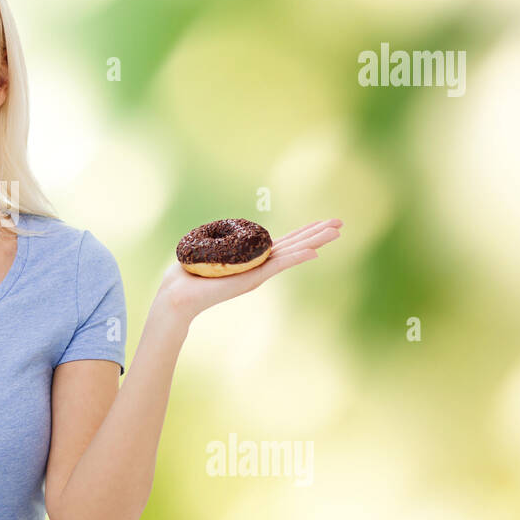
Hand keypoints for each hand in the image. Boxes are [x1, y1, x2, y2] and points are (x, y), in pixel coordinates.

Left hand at [153, 218, 342, 324]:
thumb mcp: (207, 250)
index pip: (283, 243)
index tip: (323, 222)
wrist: (178, 297)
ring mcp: (259, 272)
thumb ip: (217, 242)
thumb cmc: (188, 275)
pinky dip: (296, 258)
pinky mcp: (252, 278)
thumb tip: (212, 233)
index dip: (303, 232)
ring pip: (293, 253)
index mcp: (252, 258)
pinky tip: (313, 252)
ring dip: (315, 241)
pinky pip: (279, 265)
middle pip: (295, 246)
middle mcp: (260, 266)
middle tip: (341, 224)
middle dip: (317, 234)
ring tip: (336, 232)